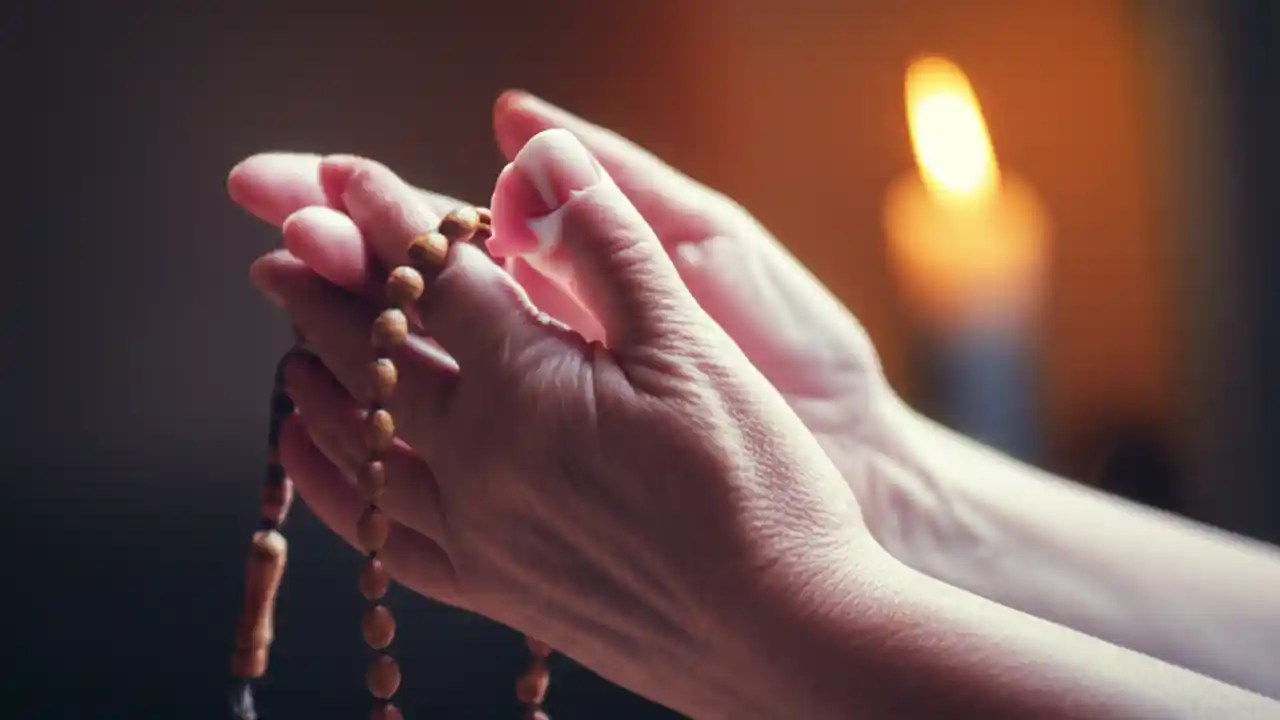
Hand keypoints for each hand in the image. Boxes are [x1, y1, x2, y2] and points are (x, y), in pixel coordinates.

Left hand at [247, 130, 883, 717]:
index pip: (433, 277)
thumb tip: (541, 153)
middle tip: (281, 254)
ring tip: (294, 347)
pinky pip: (380, 538)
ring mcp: (476, 531)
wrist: (786, 636)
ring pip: (360, 446)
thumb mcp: (692, 346)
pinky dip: (334, 491)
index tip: (345, 177)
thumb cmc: (755, 488)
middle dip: (324, 293)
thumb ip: (606, 245)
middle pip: (375, 356)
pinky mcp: (493, 589)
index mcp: (527, 386)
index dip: (385, 214)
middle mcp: (478, 459)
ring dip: (317, 384)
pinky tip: (317, 463)